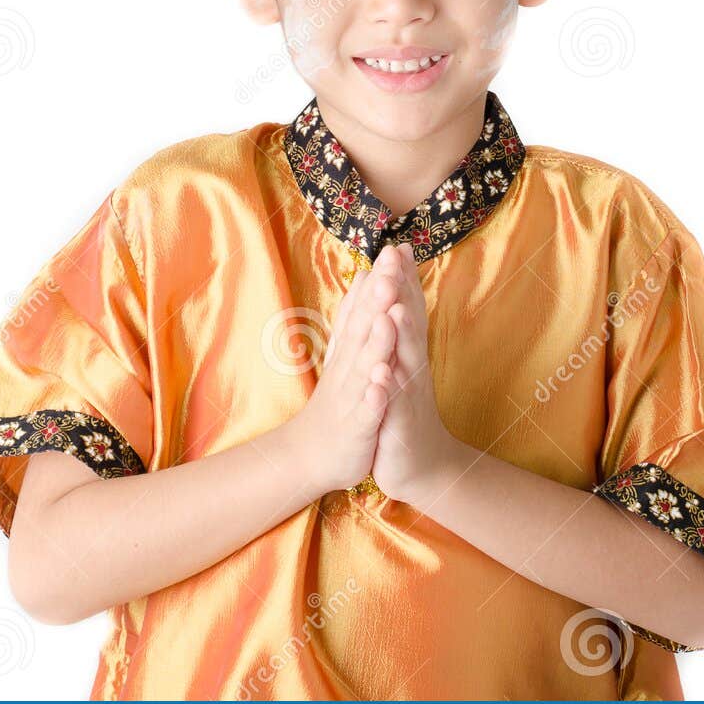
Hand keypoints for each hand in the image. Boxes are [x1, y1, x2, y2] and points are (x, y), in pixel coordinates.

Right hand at [280, 264, 398, 495]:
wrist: (311, 455)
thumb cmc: (336, 401)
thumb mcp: (345, 353)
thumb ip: (354, 314)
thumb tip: (363, 275)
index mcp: (351, 349)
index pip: (364, 309)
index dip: (378, 280)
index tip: (392, 249)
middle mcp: (349, 366)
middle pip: (363, 327)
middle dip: (378, 298)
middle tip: (389, 266)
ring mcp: (352, 395)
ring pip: (365, 364)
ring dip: (376, 340)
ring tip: (388, 315)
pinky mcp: (358, 425)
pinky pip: (367, 409)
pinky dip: (374, 394)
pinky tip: (381, 381)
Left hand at [368, 243, 464, 506]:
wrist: (420, 465)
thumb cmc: (404, 411)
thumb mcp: (402, 367)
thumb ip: (402, 332)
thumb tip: (398, 296)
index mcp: (408, 354)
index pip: (407, 308)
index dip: (403, 279)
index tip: (398, 244)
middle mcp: (412, 368)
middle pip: (408, 323)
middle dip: (402, 291)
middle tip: (397, 257)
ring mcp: (407, 395)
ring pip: (403, 360)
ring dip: (399, 334)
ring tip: (393, 308)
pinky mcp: (398, 424)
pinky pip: (392, 405)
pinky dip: (387, 389)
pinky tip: (382, 375)